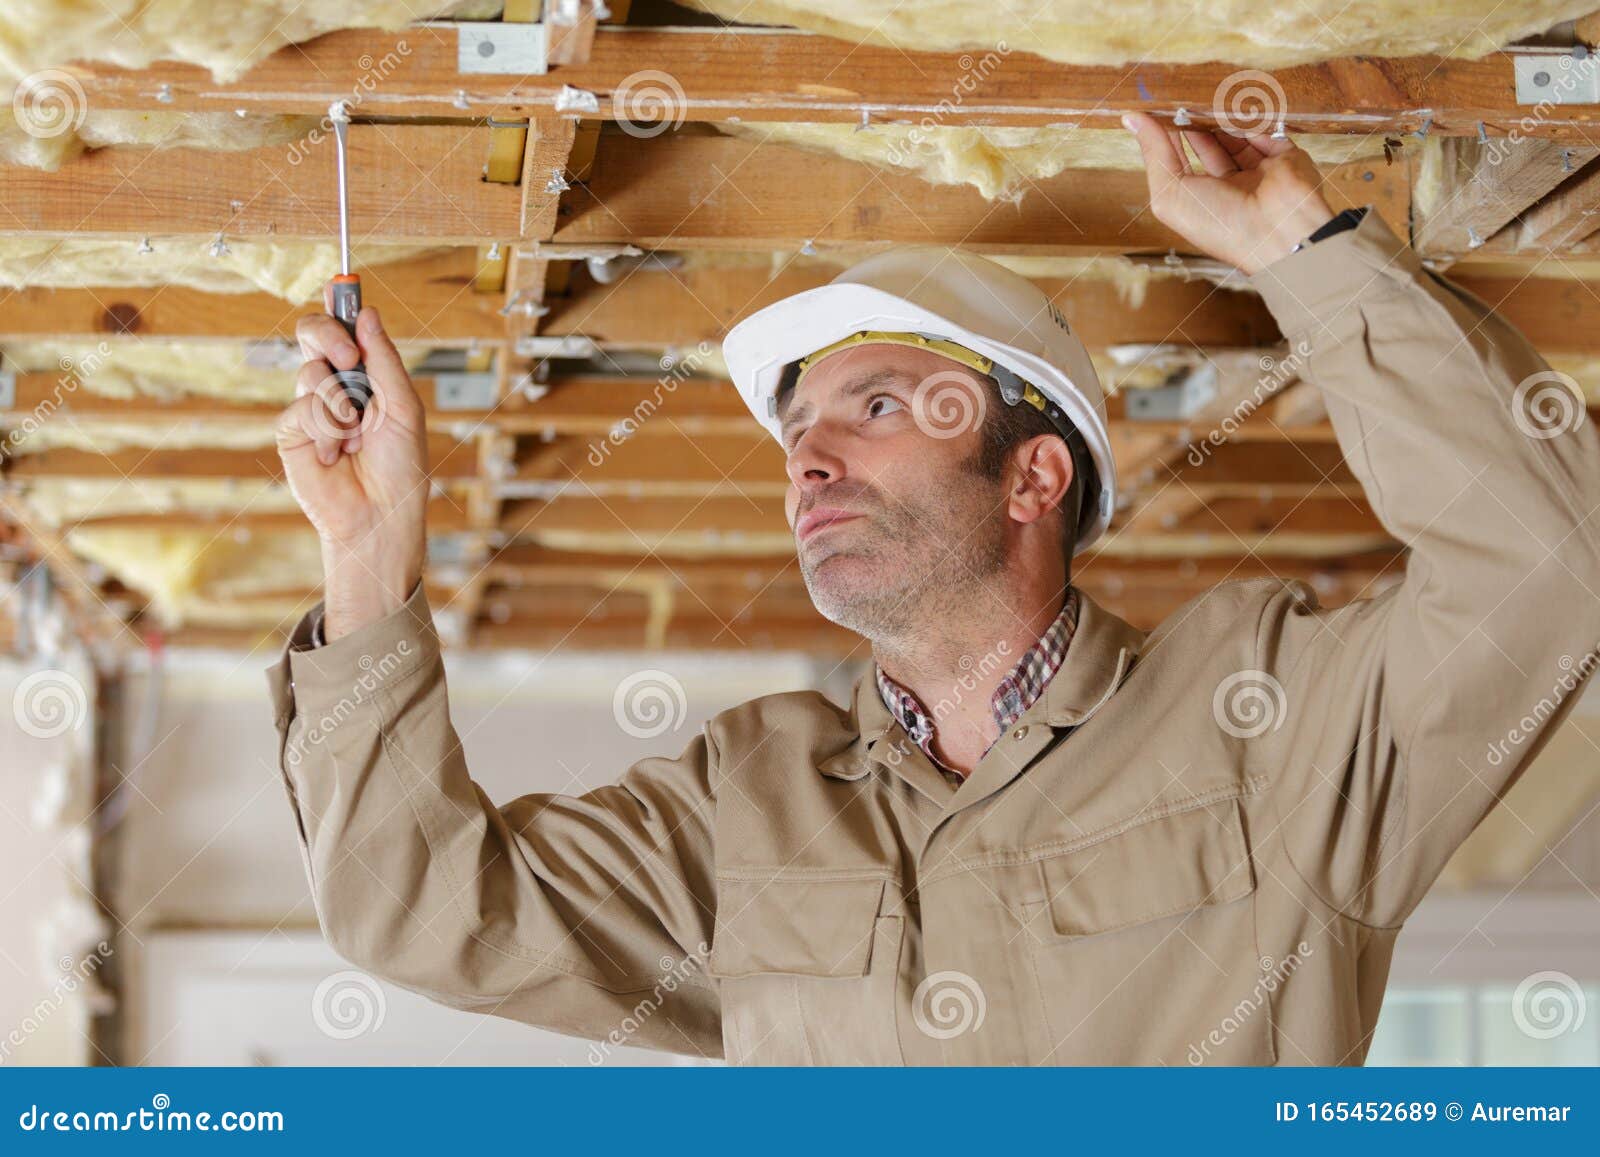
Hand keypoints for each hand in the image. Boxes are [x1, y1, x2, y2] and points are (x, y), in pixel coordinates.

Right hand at [277, 293, 427, 639]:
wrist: (380, 514)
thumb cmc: (401, 466)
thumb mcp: (403, 407)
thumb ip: (383, 360)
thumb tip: (367, 313)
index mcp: (367, 377)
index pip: (346, 331)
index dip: (339, 308)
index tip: (340, 288)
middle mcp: (336, 387)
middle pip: (314, 335)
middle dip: (328, 334)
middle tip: (347, 356)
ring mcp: (312, 408)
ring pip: (311, 371)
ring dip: (339, 402)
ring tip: (356, 435)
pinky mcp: (291, 431)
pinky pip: (302, 407)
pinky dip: (325, 428)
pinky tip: (335, 453)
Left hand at [1122, 112, 1337, 274]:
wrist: (1278, 229)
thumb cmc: (1218, 223)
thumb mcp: (1170, 193)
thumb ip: (1154, 154)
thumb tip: (1131, 119)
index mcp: (1199, 201)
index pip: (1179, 161)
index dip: (1165, 136)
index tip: (1153, 107)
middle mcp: (1227, 186)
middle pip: (1206, 143)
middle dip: (1191, 120)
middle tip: (1177, 94)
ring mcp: (1255, 168)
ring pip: (1233, 133)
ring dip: (1217, 114)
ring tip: (1198, 91)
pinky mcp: (1281, 153)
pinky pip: (1261, 128)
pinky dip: (1246, 114)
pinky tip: (1229, 97)